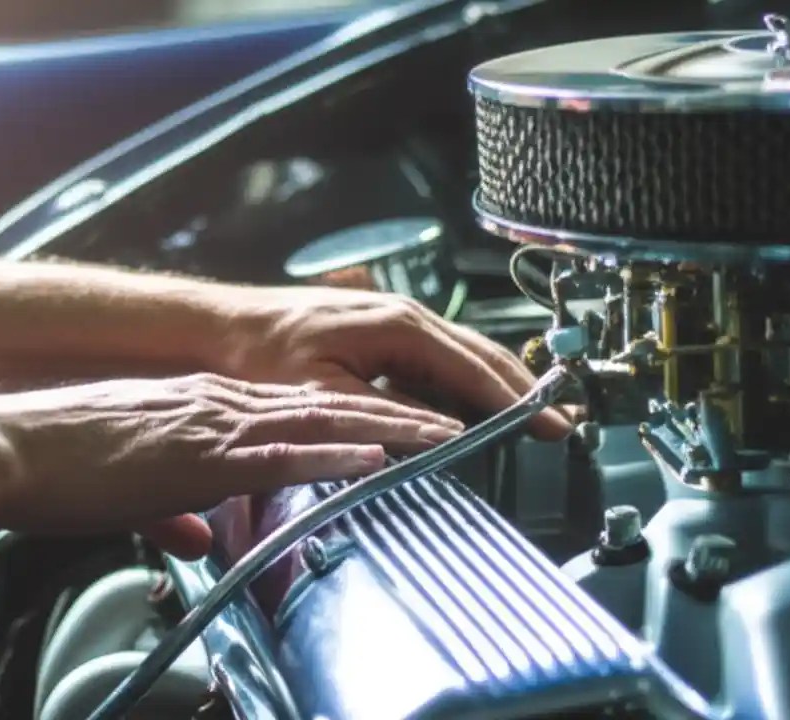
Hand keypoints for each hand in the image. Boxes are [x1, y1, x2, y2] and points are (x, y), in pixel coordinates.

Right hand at [0, 373, 462, 557]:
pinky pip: (283, 454)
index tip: (408, 421)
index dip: (362, 412)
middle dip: (399, 412)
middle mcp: (223, 406)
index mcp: (210, 409)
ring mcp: (215, 425)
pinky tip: (376, 455)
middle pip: (330, 405)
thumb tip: (195, 535)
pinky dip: (335, 453)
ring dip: (390, 426)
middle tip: (455, 417)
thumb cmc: (63, 468)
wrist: (11, 449)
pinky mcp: (200, 455)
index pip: (304, 407)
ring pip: (322, 421)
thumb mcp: (132, 488)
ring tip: (445, 433)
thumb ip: (173, 509)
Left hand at [219, 287, 571, 438]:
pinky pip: (442, 356)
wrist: (225, 325)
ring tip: (539, 416)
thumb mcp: (320, 393)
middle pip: (482, 355)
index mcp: (399, 327)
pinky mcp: (386, 329)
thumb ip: (383, 415)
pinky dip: (471, 379)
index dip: (515, 402)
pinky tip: (483, 404)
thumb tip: (444, 433)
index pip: (473, 368)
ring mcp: (399, 318)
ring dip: (504, 385)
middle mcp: (407, 315)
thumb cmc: (264, 356)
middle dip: (525, 392)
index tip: (551, 426)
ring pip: (466, 353)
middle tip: (564, 425)